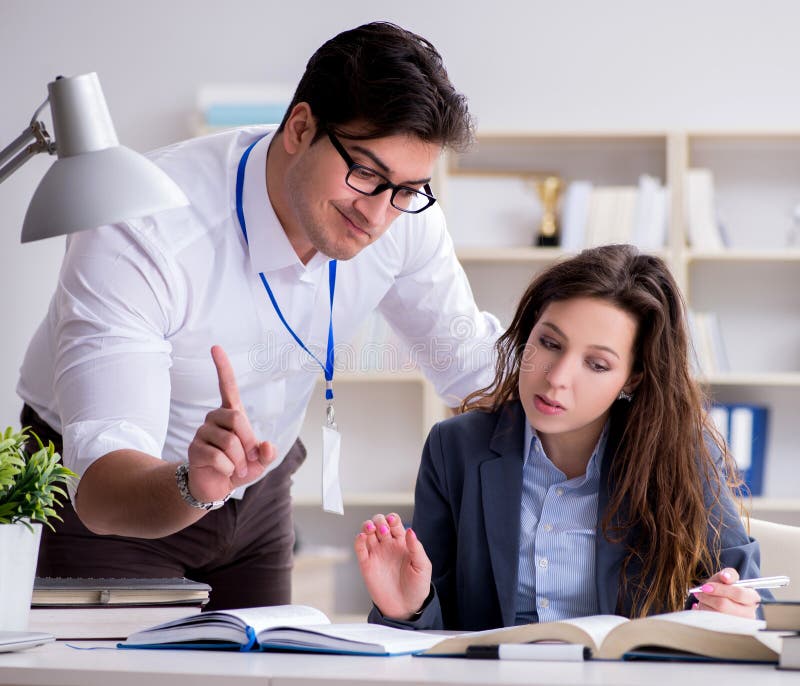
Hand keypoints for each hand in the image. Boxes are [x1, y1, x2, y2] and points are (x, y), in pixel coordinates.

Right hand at [186, 345, 276, 502]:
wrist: (217, 487)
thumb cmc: (239, 468)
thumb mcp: (259, 461)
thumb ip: (267, 453)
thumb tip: (266, 447)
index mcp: (231, 414)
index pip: (226, 386)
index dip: (222, 367)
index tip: (215, 347)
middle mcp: (215, 418)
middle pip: (237, 419)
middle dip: (249, 442)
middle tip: (249, 460)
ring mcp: (203, 432)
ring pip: (229, 441)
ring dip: (239, 461)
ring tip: (236, 468)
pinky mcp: (194, 448)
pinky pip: (218, 457)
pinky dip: (229, 469)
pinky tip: (225, 472)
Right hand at [354, 512, 431, 620]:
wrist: (405, 608)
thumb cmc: (417, 587)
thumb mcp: (422, 566)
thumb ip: (416, 548)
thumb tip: (410, 530)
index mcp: (402, 543)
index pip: (394, 523)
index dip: (392, 518)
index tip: (392, 521)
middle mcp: (388, 546)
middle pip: (379, 523)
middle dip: (379, 521)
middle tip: (383, 530)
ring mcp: (377, 554)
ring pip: (367, 532)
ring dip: (367, 526)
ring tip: (371, 529)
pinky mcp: (367, 564)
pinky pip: (360, 548)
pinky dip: (358, 540)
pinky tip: (363, 538)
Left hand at [691, 567, 760, 618]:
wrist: (720, 603)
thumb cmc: (724, 589)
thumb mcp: (727, 578)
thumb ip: (728, 574)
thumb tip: (726, 577)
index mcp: (752, 598)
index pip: (739, 594)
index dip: (720, 589)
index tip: (706, 586)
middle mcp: (749, 613)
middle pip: (724, 605)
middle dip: (707, 597)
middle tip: (700, 592)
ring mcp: (739, 625)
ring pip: (714, 614)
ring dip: (704, 604)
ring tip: (703, 600)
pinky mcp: (728, 632)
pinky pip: (709, 622)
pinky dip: (702, 613)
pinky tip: (704, 608)